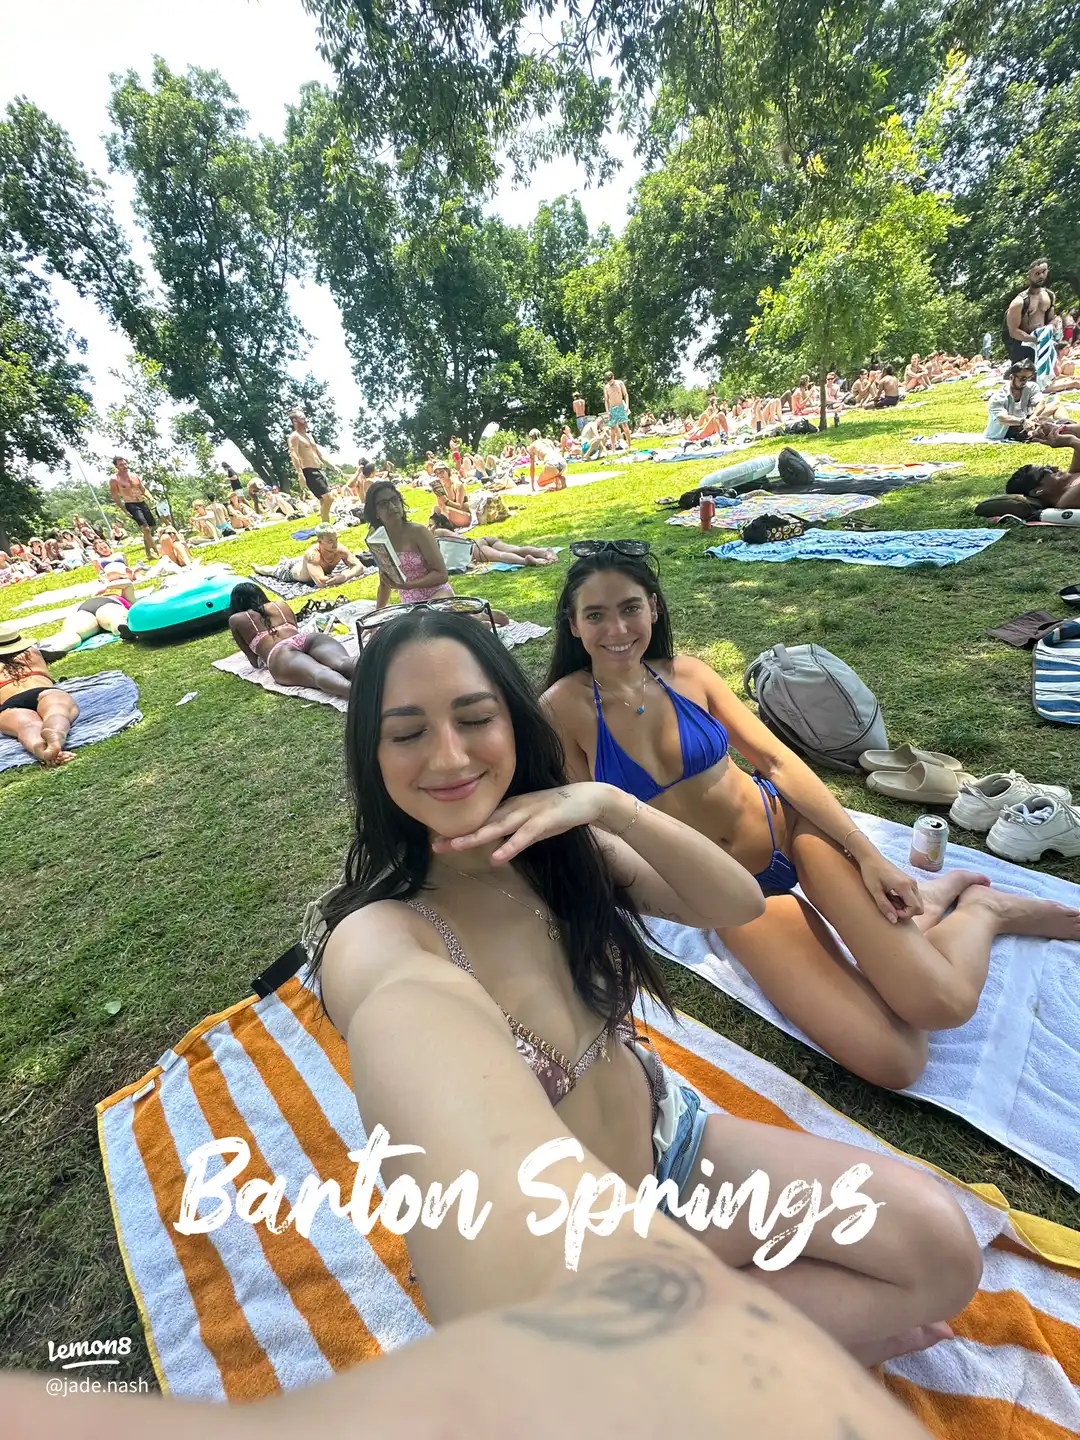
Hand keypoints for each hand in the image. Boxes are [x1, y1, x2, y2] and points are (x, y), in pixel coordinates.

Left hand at [431, 783, 611, 863]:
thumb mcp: (531, 823)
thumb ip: (514, 832)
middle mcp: (515, 808)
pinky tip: (497, 857)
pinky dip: (510, 846)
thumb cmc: (559, 811)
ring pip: (498, 827)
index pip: (481, 822)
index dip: (460, 831)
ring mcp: (529, 813)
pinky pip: (525, 836)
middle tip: (436, 846)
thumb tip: (496, 845)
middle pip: (483, 824)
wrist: (588, 798)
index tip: (438, 842)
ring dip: (477, 837)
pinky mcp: (545, 820)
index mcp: (510, 808)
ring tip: (457, 847)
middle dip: (460, 835)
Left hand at [857, 851, 922, 923]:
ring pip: (917, 903)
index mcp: (904, 885)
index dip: (905, 915)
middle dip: (907, 912)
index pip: (915, 908)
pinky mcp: (910, 881)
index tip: (892, 911)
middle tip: (892, 908)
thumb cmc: (871, 873)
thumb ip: (884, 906)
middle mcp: (912, 884)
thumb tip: (894, 921)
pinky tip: (893, 897)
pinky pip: (914, 897)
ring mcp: (912, 882)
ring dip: (906, 907)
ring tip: (891, 901)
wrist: (871, 858)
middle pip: (920, 907)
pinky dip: (906, 901)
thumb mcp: (874, 891)